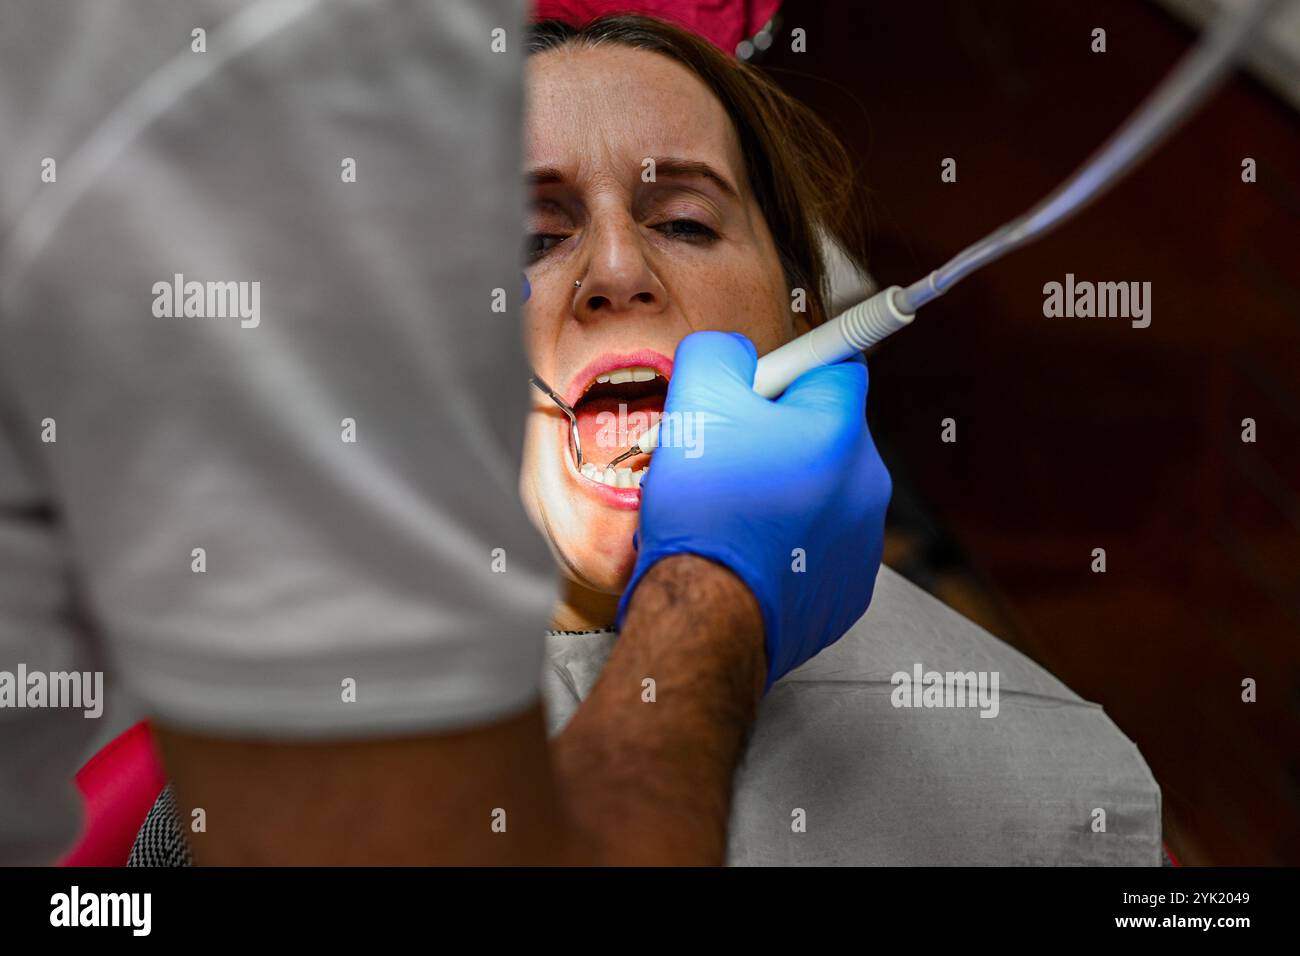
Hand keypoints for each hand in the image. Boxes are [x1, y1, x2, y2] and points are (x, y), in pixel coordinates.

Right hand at [617, 330, 891, 689]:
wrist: (708, 616)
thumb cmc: (705, 514)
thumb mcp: (694, 402)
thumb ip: (720, 354)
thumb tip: (735, 355)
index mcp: (839, 429)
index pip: (837, 363)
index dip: (792, 366)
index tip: (768, 379)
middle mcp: (866, 483)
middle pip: (826, 430)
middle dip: (781, 432)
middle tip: (728, 452)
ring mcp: (863, 541)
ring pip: (821, 489)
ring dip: (783, 487)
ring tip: (731, 507)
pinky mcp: (849, 587)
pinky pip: (820, 543)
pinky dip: (788, 539)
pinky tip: (747, 547)